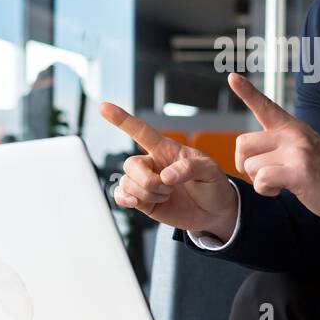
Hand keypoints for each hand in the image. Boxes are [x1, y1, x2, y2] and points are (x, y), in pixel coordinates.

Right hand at [99, 101, 238, 240]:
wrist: (215, 212)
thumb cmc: (212, 184)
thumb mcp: (211, 170)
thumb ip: (190, 168)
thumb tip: (165, 176)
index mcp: (166, 150)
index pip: (141, 132)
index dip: (123, 119)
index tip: (104, 107)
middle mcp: (152, 164)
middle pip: (131, 165)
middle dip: (148, 181)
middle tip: (170, 189)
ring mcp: (146, 182)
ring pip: (127, 183)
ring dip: (147, 194)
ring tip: (167, 196)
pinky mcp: (143, 200)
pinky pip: (121, 196)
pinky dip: (125, 200)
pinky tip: (136, 203)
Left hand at [228, 72, 319, 221]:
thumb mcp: (302, 147)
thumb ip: (278, 141)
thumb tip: (247, 147)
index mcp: (292, 127)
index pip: (265, 106)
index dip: (247, 91)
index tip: (232, 77)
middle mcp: (293, 134)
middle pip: (243, 143)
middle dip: (246, 163)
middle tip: (265, 173)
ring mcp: (298, 151)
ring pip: (250, 165)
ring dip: (258, 180)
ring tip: (280, 182)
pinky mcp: (300, 172)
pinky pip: (262, 179)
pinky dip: (265, 190)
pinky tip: (281, 190)